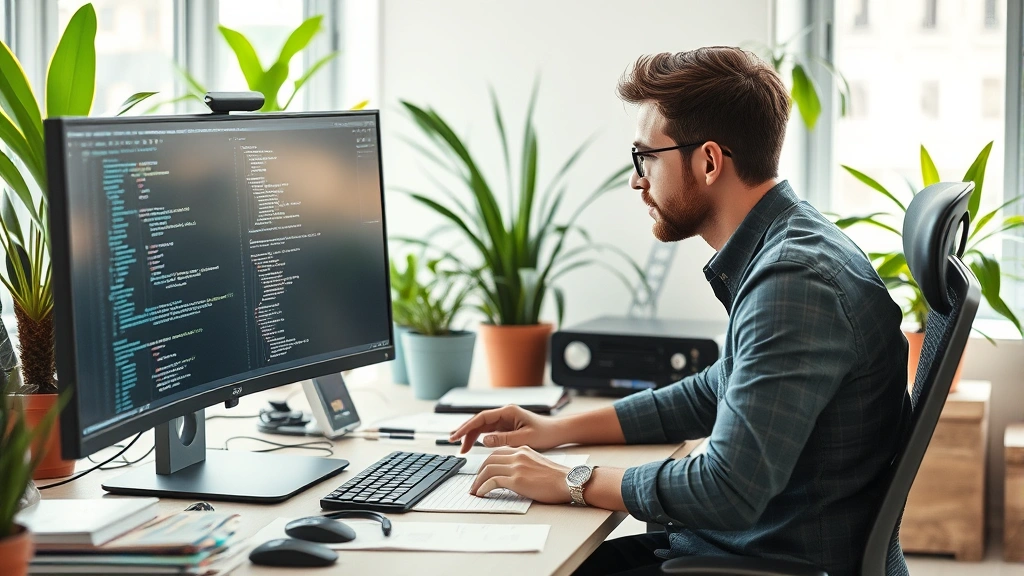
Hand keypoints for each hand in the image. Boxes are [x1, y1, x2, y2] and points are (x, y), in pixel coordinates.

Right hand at [448, 405, 564, 453]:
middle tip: (452, 442)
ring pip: (482, 427)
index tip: (456, 436)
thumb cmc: (545, 433)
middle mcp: (504, 413)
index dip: (467, 427)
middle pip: (479, 421)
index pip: (481, 418)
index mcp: (508, 412)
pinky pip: (488, 432)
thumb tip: (484, 440)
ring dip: (471, 436)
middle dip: (465, 431)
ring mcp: (505, 420)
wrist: (557, 432)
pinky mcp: (506, 427)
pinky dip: (479, 439)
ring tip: (461, 448)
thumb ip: (504, 439)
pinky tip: (472, 446)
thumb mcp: (525, 439)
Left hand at [469, 446, 570, 503]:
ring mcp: (517, 467)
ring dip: (478, 482)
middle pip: (489, 460)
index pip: (497, 453)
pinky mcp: (517, 480)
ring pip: (488, 470)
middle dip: (479, 473)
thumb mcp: (537, 463)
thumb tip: (511, 475)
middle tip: (475, 484)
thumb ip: (523, 464)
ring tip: (475, 492)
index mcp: (522, 450)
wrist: (569, 481)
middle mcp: (518, 455)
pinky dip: (483, 488)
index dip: (486, 463)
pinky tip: (482, 494)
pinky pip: (492, 481)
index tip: (482, 473)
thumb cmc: (557, 477)